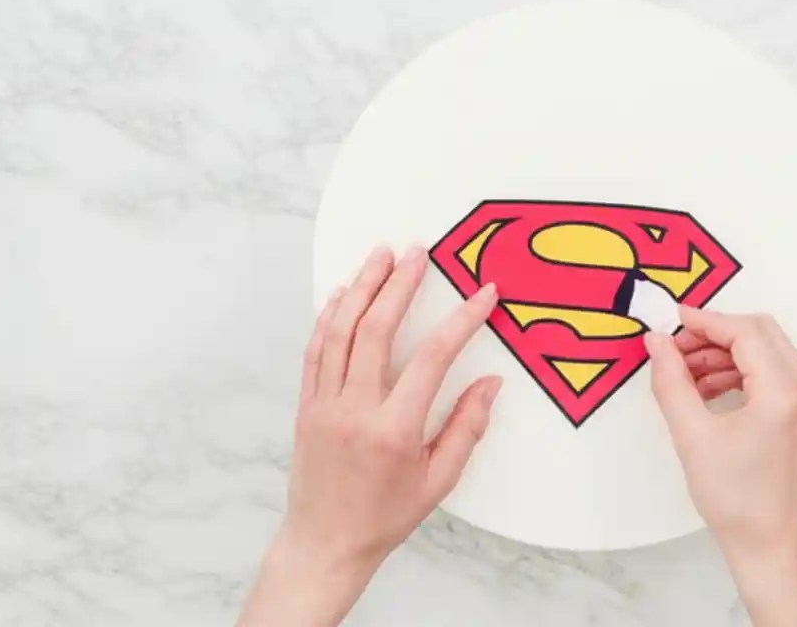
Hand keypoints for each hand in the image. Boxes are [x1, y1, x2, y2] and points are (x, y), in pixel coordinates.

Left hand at [239, 247, 501, 626]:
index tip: (483, 294)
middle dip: (399, 284)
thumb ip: (466, 428)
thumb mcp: (438, 481)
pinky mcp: (306, 405)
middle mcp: (355, 410)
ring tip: (380, 255)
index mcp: (395, 431)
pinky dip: (329, 316)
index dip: (462, 320)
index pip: (433, 359)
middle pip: (377, 330)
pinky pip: (316, 350)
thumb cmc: (385, 517)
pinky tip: (343, 293)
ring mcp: (325, 405)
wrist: (324, 543)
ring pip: (340, 331)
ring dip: (361, 288)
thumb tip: (490, 383)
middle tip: (418, 252)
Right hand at [645, 307, 796, 626]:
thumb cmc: (736, 501)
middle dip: (714, 334)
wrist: (770, 546)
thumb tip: (657, 343)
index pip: (745, 333)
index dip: (705, 321)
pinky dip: (739, 372)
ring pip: (766, 352)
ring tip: (685, 375)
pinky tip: (707, 390)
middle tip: (675, 348)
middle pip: (761, 334)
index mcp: (784, 393)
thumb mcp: (692, 437)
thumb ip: (672, 382)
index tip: (670, 323)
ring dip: (725, 354)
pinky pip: (772, 374)